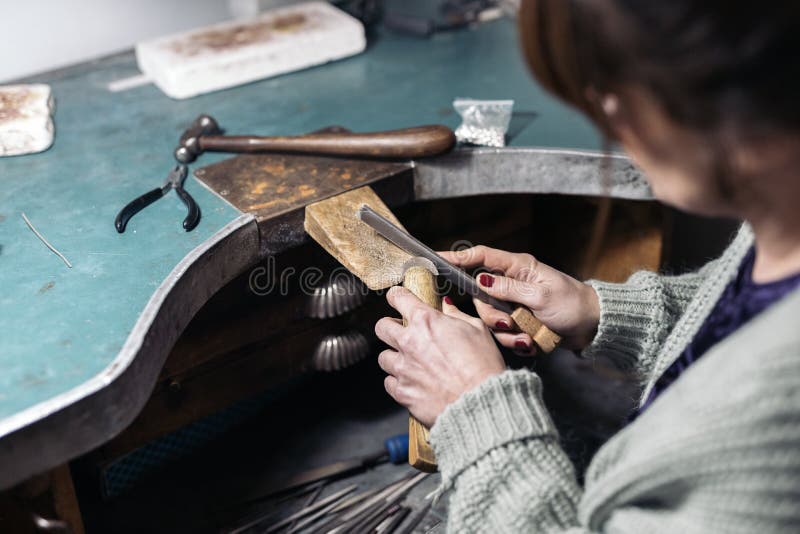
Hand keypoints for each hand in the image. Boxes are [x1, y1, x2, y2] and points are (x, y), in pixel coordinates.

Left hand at [375, 286, 505, 426]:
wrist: (481, 403)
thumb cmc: (484, 366)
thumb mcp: (478, 330)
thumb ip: (457, 315)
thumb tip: (447, 306)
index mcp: (426, 321)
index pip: (398, 298)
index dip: (397, 296)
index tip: (398, 299)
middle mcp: (409, 342)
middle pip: (381, 327)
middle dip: (390, 327)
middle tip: (403, 333)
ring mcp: (402, 368)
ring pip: (383, 357)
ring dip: (395, 357)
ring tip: (410, 363)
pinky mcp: (402, 392)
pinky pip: (389, 383)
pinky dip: (398, 382)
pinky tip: (413, 382)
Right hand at [439, 246, 599, 353]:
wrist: (592, 326)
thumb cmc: (572, 304)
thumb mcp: (541, 295)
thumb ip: (509, 288)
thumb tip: (481, 278)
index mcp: (517, 268)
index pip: (480, 257)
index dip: (457, 257)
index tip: (435, 257)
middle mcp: (511, 285)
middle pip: (481, 298)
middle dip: (494, 316)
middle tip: (513, 323)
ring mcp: (513, 305)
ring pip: (490, 320)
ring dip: (509, 333)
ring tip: (530, 335)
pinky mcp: (517, 323)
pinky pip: (503, 335)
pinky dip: (517, 342)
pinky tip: (533, 341)